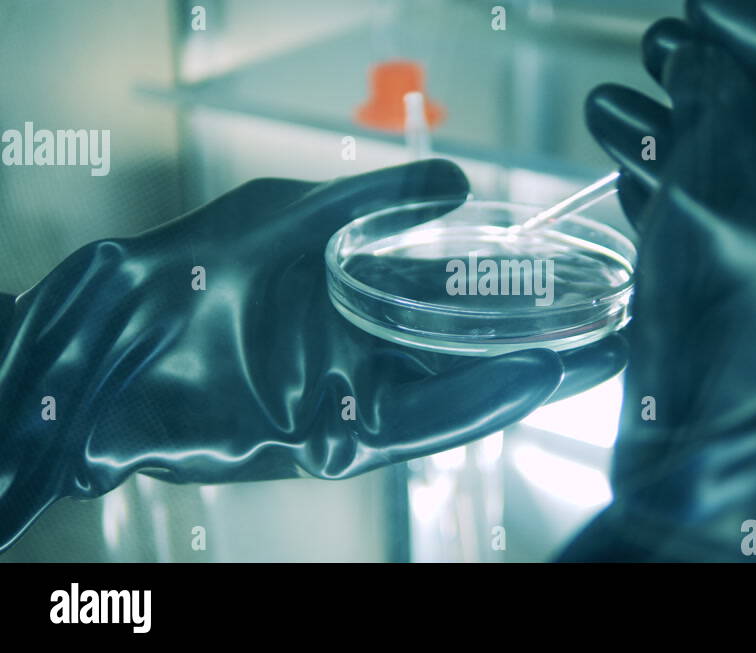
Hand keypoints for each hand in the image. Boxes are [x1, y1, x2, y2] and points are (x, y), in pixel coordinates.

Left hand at [0, 159, 626, 552]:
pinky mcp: (326, 442)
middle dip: (548, 353)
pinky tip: (526, 374)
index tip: (585, 292)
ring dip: (523, 384)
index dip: (525, 304)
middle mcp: (370, 361)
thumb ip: (378, 201)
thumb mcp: (298, 215)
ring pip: (455, 402)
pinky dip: (470, 405)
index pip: (464, 309)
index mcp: (368, 309)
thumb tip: (459, 185)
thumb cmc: (198, 267)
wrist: (117, 329)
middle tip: (618, 340)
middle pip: (474, 362)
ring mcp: (351, 404)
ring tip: (588, 360)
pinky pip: (411, 428)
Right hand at [560, 0, 755, 561]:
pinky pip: (703, 234)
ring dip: (670, 136)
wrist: (713, 533)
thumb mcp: (729, 245)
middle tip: (660, 42)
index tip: (705, 1)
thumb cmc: (745, 403)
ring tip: (614, 101)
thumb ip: (722, 146)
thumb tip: (715, 59)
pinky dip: (660, 195)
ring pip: (729, 184)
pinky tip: (622, 167)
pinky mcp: (733, 320)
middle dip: (711, 81)